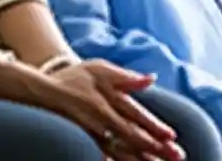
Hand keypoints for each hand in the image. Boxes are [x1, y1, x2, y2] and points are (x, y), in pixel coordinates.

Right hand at [46, 60, 183, 160]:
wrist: (44, 91)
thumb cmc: (76, 78)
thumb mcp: (100, 70)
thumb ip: (127, 78)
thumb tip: (152, 79)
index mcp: (109, 100)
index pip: (136, 116)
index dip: (154, 127)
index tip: (172, 137)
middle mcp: (102, 120)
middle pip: (133, 138)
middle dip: (155, 149)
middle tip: (176, 157)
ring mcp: (93, 134)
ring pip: (121, 152)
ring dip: (141, 160)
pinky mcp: (86, 143)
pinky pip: (104, 156)